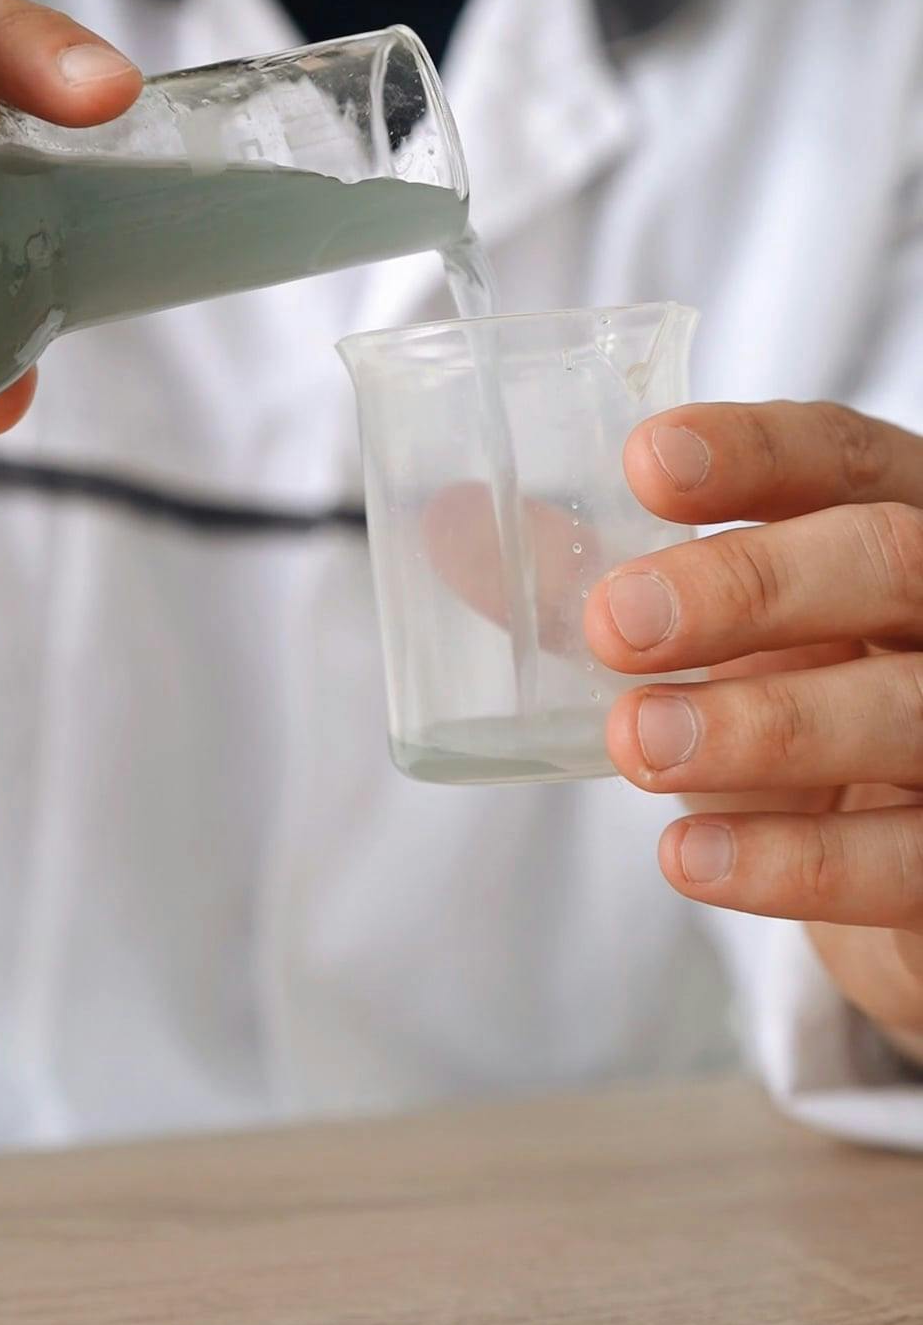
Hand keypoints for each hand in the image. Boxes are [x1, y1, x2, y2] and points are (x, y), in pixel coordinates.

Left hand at [591, 401, 922, 1063]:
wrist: (901, 872)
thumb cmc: (803, 706)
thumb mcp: (714, 636)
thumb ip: (595, 582)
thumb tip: (448, 526)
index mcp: (894, 519)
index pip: (843, 455)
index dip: (754, 451)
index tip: (644, 461)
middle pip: (888, 559)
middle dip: (751, 583)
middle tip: (618, 624)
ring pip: (907, 708)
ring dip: (762, 725)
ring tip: (640, 743)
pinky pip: (908, 857)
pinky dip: (793, 860)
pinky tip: (692, 856)